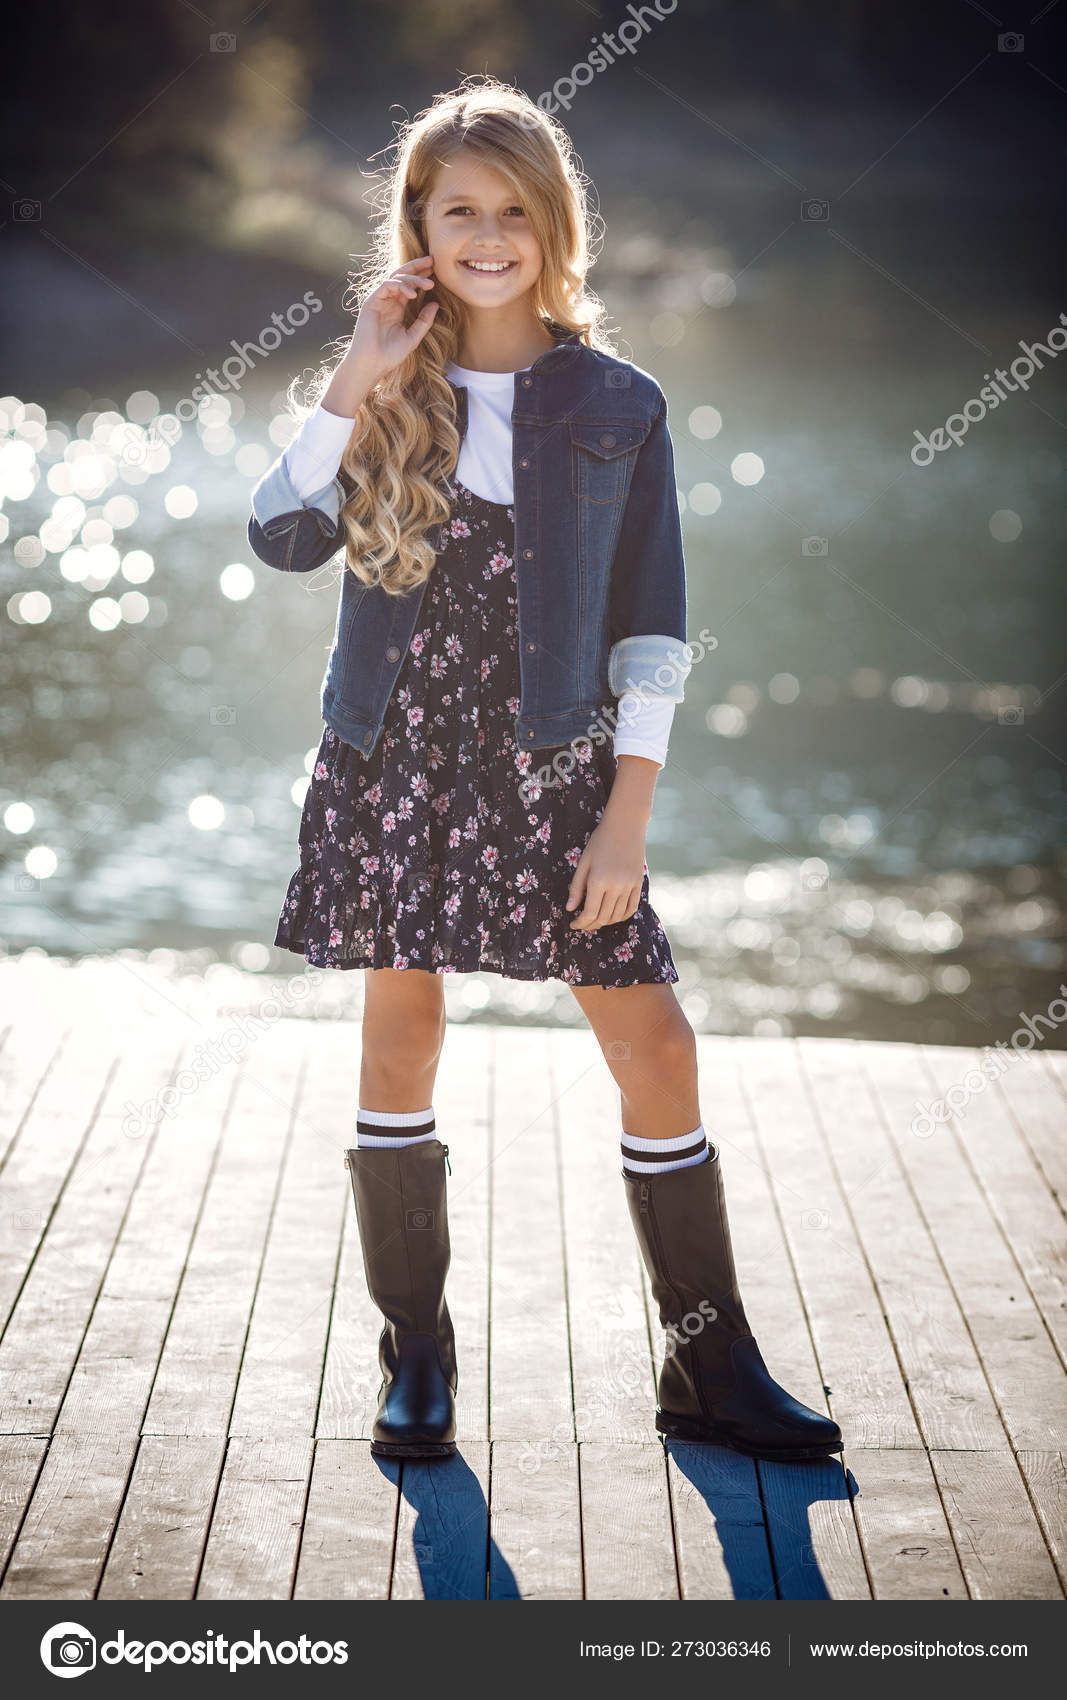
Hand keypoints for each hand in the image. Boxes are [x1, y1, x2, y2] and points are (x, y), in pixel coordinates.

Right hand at [345, 255, 438, 386]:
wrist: (372, 364)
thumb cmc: (389, 355)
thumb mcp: (413, 337)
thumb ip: (424, 321)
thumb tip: (435, 303)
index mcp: (396, 308)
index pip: (409, 286)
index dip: (421, 276)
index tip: (436, 271)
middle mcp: (387, 301)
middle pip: (402, 276)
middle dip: (417, 267)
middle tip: (432, 260)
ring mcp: (379, 300)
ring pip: (396, 278)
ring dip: (413, 278)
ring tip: (429, 284)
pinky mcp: (371, 301)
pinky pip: (387, 285)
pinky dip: (400, 286)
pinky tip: (413, 294)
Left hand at [565, 817, 646, 930]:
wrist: (626, 825)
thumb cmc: (600, 841)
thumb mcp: (583, 862)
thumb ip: (576, 887)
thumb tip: (570, 908)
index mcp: (598, 881)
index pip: (589, 913)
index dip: (580, 923)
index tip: (573, 924)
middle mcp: (616, 886)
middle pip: (603, 917)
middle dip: (590, 925)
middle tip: (582, 924)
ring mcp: (630, 886)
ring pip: (617, 916)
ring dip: (605, 922)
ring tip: (595, 920)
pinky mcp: (639, 883)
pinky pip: (632, 908)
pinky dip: (622, 916)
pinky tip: (612, 916)